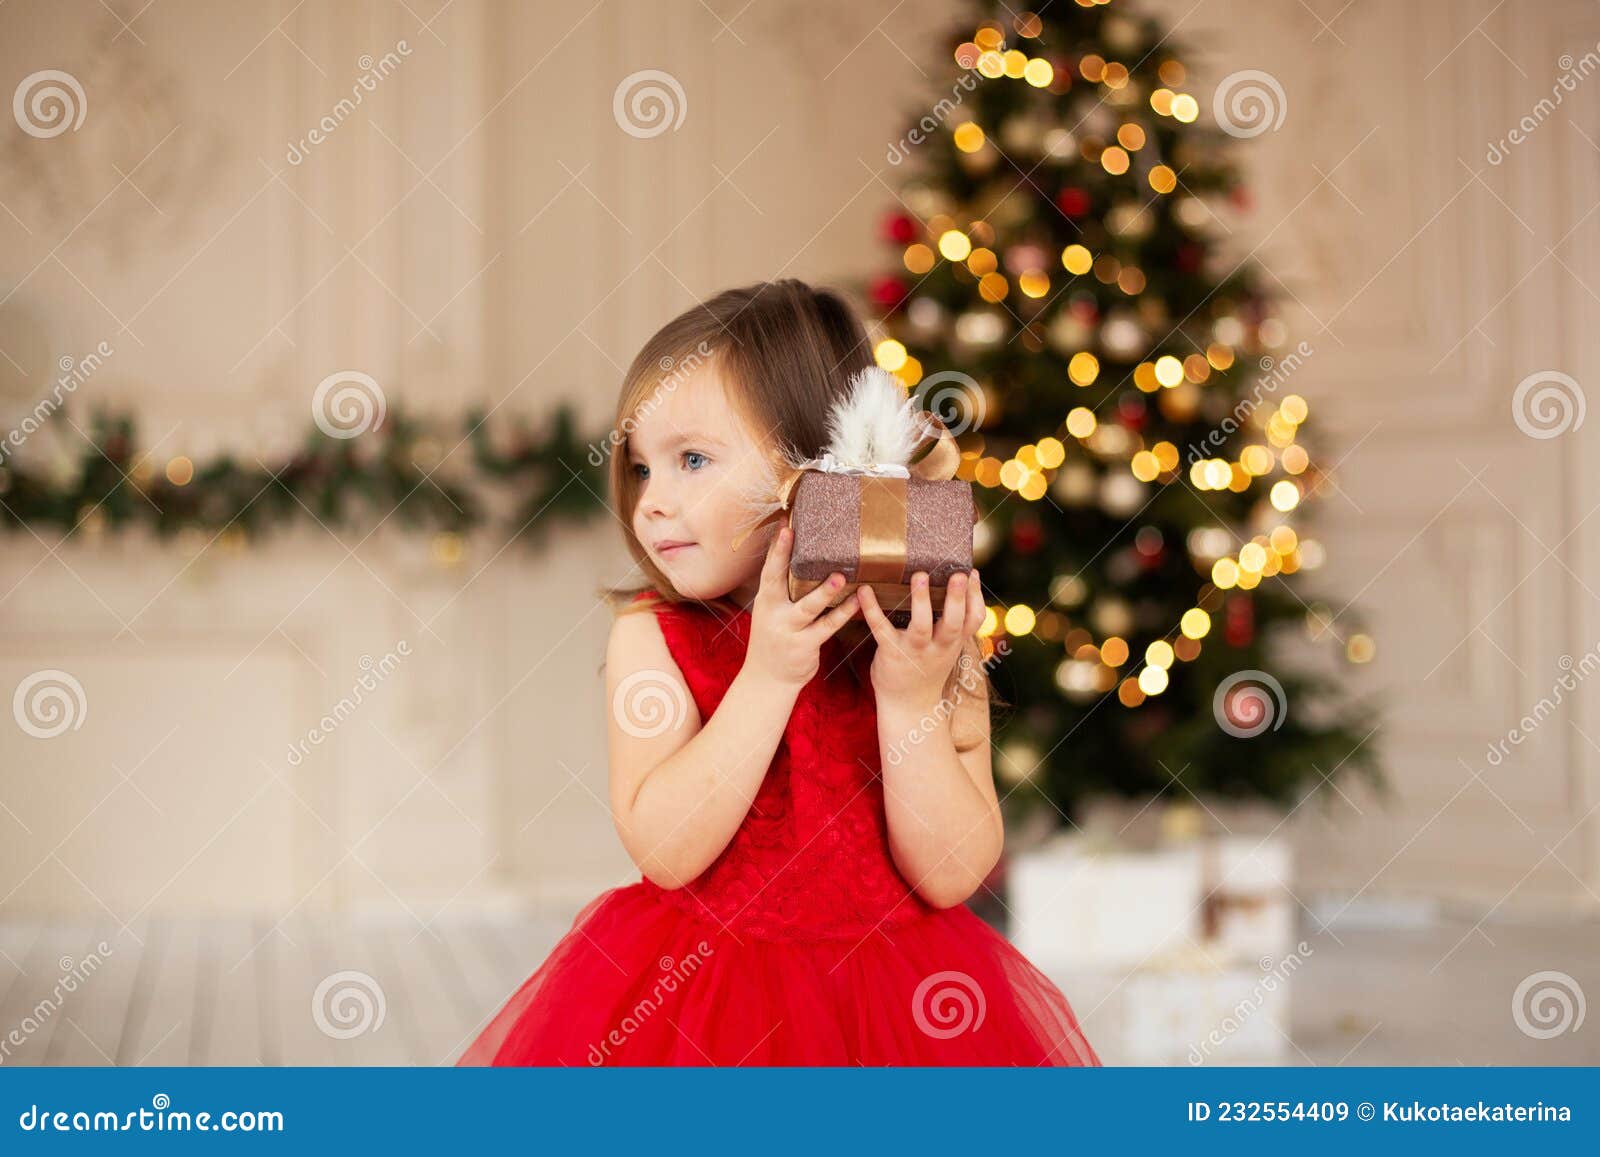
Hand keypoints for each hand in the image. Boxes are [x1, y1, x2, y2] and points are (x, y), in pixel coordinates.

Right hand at [742, 526, 860, 688]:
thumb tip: (803, 561)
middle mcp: (774, 613)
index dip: (776, 548)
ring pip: (808, 607)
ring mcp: (788, 630)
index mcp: (766, 601)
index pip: (769, 570)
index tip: (785, 524)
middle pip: (777, 581)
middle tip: (793, 533)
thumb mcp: (771, 614)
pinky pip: (827, 626)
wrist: (767, 680)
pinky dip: (843, 613)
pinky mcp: (805, 645)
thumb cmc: (775, 640)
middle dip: (783, 557)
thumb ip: (784, 592)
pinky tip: (857, 602)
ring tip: (840, 577)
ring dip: (824, 592)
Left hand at [857, 569, 984, 711]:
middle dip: (958, 599)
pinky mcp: (890, 653)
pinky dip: (872, 609)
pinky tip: (864, 591)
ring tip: (920, 576)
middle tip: (959, 575)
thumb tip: (958, 588)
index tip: (972, 573)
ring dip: (921, 601)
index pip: (974, 620)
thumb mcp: (947, 648)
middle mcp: (939, 647)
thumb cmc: (927, 667)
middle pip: (953, 623)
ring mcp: (915, 651)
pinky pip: (881, 629)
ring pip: (921, 626)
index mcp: (954, 642)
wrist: (908, 705)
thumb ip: (954, 624)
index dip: (975, 597)